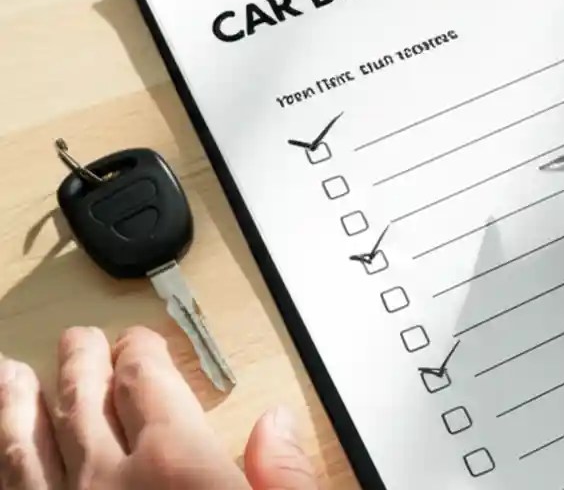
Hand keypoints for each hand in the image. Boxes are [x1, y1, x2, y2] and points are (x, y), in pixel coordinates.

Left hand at [0, 326, 317, 489]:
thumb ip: (285, 473)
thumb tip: (277, 423)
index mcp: (178, 464)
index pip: (147, 383)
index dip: (140, 352)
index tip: (138, 341)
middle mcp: (109, 481)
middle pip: (85, 402)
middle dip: (81, 363)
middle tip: (78, 339)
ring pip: (28, 445)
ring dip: (18, 404)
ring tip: (12, 375)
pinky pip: (10, 486)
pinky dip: (3, 458)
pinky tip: (0, 443)